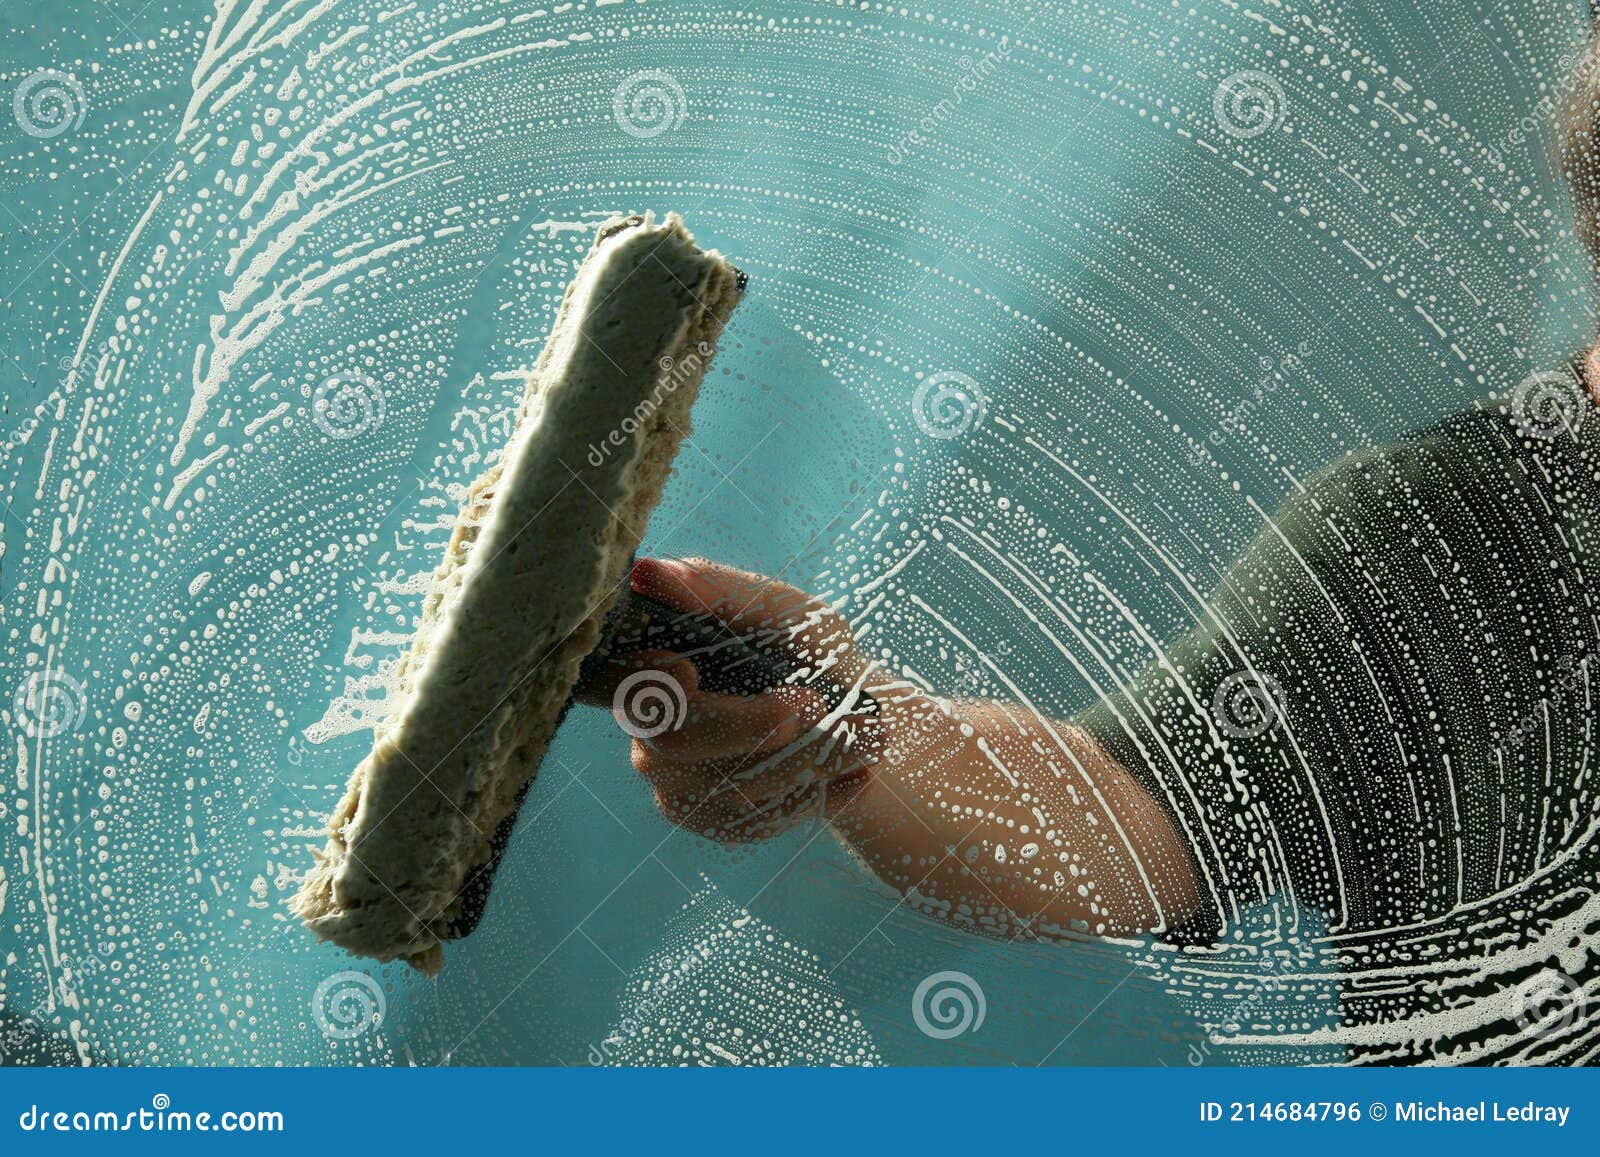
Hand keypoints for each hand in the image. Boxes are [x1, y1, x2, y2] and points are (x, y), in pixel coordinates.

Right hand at [577, 557, 876, 844]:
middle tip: (814, 705)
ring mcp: (676, 784)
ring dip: (806, 760)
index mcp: (653, 668)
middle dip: (752, 725)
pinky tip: (849, 771)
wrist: (858, 722)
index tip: (688, 669)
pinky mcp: (715, 821)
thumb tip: (650, 573)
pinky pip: (758, 819)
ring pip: (729, 786)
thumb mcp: (779, 610)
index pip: (614, 682)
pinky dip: (815, 793)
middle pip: (676, 741)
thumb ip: (718, 591)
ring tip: (861, 735)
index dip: (641, 681)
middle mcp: (649, 731)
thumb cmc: (807, 651)